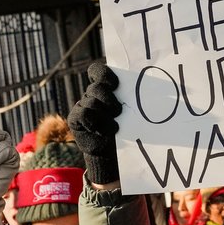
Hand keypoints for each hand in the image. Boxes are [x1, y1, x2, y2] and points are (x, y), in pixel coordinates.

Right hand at [66, 62, 122, 186]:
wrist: (112, 153)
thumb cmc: (125, 130)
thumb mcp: (130, 113)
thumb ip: (130, 99)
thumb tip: (148, 90)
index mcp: (105, 88)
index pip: (98, 71)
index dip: (105, 74)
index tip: (115, 84)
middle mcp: (91, 94)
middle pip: (97, 87)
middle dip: (109, 99)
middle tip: (118, 112)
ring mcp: (82, 105)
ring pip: (91, 101)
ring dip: (105, 116)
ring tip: (114, 128)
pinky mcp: (75, 118)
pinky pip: (83, 114)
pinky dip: (93, 122)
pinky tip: (100, 131)